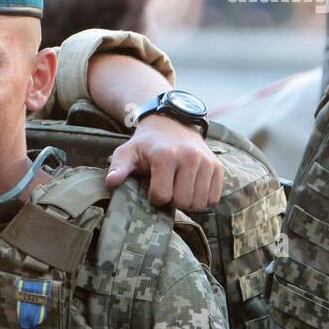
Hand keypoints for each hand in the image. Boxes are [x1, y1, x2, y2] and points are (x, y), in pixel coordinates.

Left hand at [105, 115, 223, 210]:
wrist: (171, 124)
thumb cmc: (146, 144)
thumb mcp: (127, 152)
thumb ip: (118, 167)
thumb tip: (111, 182)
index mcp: (165, 155)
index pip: (161, 196)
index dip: (154, 197)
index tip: (152, 187)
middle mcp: (189, 157)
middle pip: (182, 201)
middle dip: (172, 202)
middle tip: (167, 189)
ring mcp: (206, 162)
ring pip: (199, 203)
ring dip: (187, 202)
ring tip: (178, 189)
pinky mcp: (218, 167)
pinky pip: (214, 199)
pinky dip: (203, 199)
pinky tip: (192, 188)